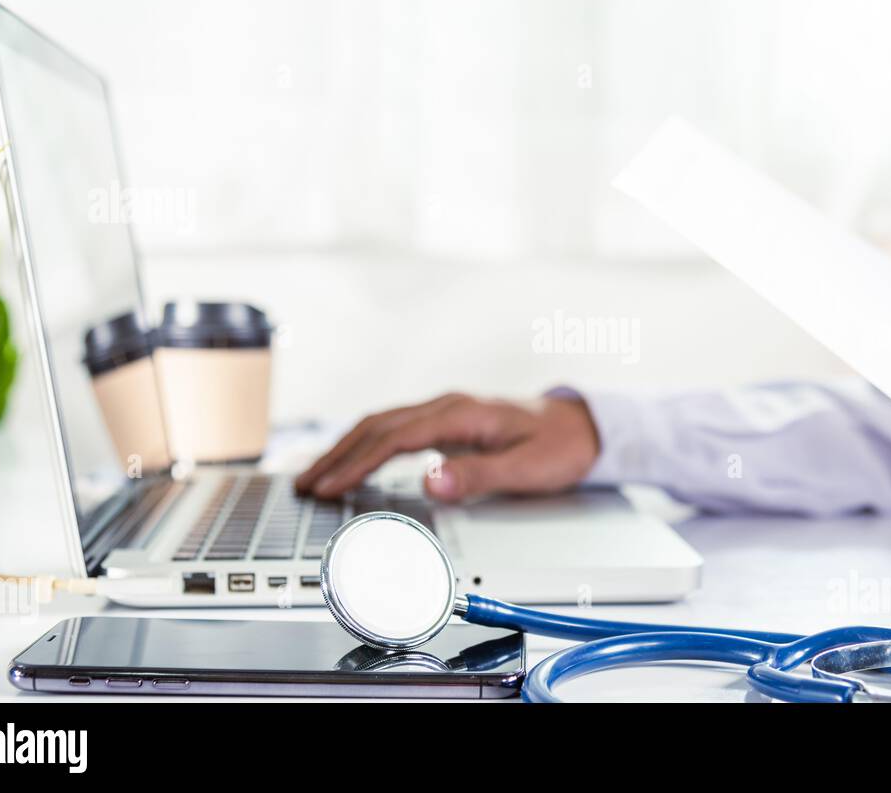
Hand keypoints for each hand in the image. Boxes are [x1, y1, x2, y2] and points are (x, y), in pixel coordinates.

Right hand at [294, 393, 600, 501]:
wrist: (585, 426)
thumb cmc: (561, 446)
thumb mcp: (527, 468)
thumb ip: (479, 475)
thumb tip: (432, 480)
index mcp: (462, 413)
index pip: (395, 438)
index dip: (357, 462)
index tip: (328, 485)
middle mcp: (449, 405)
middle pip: (378, 426)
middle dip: (338, 455)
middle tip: (304, 484)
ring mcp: (447, 410)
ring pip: (383, 423)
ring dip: (347, 447)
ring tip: (317, 474)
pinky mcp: (450, 421)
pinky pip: (397, 428)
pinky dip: (368, 443)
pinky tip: (354, 459)